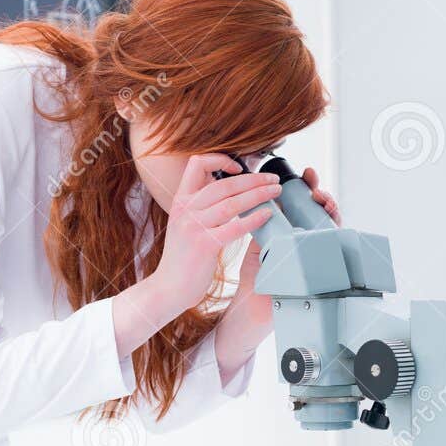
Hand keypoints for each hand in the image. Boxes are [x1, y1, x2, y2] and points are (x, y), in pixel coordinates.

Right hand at [112, 155, 279, 356]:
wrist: (169, 287)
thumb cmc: (183, 258)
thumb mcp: (185, 224)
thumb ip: (201, 207)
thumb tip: (229, 192)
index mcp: (181, 200)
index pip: (196, 163)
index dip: (219, 159)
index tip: (238, 167)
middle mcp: (185, 209)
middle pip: (224, 183)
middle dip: (253, 179)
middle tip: (273, 181)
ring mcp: (193, 226)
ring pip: (232, 202)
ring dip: (258, 195)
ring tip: (276, 193)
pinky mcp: (204, 245)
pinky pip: (234, 226)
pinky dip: (254, 218)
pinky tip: (267, 215)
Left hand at [214, 166, 338, 381]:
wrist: (252, 309)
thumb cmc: (255, 279)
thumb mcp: (258, 243)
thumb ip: (264, 221)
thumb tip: (262, 193)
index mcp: (292, 232)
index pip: (305, 205)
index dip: (308, 187)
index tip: (306, 173)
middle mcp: (307, 242)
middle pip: (322, 212)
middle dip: (322, 194)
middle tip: (315, 186)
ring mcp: (316, 256)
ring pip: (333, 227)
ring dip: (331, 210)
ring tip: (322, 200)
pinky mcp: (322, 271)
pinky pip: (336, 251)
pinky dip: (336, 235)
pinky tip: (330, 222)